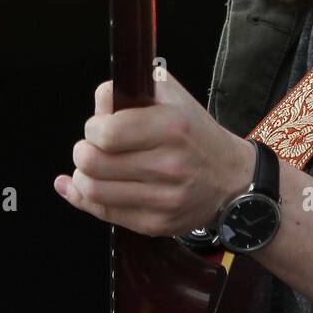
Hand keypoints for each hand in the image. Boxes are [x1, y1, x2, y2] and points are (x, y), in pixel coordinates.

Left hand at [53, 71, 255, 237]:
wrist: (231, 179)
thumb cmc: (195, 133)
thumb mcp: (172, 96)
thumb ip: (131, 87)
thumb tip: (98, 104)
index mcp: (172, 127)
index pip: (107, 133)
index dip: (93, 127)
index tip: (99, 126)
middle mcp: (169, 166)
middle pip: (94, 163)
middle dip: (83, 151)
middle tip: (91, 147)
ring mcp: (163, 200)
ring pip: (93, 191)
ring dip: (83, 175)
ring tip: (93, 166)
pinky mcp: (155, 225)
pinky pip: (103, 213)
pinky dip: (84, 198)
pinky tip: (81, 186)